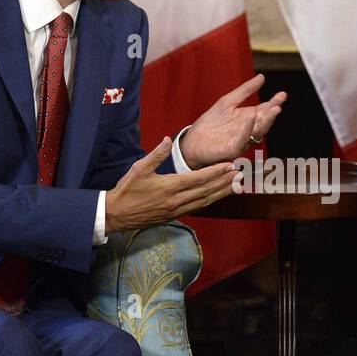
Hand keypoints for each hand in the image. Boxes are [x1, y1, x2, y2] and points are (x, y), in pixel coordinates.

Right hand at [105, 137, 238, 233]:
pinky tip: (217, 196)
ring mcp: (177, 210)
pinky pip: (197, 208)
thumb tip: (166, 139)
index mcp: (169, 187)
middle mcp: (176, 200)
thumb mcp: (138, 168)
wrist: (117, 214)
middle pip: (206, 191)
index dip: (216, 172)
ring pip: (205, 201)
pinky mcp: (175, 216)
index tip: (229, 165)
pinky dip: (210, 201)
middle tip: (239, 174)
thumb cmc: (127, 190)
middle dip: (224, 182)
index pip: (198, 178)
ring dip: (221, 193)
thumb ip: (155, 154)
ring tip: (235, 185)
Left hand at [180, 74, 286, 168]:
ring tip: (273, 110)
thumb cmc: (211, 123)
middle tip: (279, 104)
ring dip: (266, 122)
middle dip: (272, 113)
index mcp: (249, 119)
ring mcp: (242, 141)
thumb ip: (245, 91)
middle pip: (264, 121)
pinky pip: (242, 140)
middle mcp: (249, 131)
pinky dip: (247, 129)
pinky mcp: (232, 150)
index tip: (282, 95)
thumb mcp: (228, 102)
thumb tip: (262, 77)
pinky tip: (251, 118)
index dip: (274, 103)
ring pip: (257, 132)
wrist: (193, 141)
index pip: (265, 110)